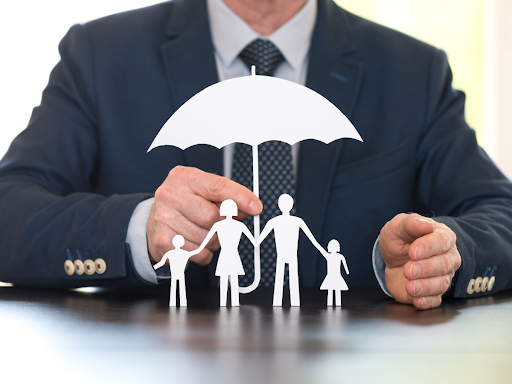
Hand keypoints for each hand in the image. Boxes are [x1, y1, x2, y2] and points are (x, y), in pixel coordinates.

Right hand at [147, 166, 261, 265]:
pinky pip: (198, 253)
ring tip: (204, 233)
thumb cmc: (185, 205)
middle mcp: (170, 195)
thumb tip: (251, 207)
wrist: (154, 222)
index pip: (218, 187)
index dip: (240, 198)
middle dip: (222, 224)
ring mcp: (163, 219)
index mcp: (184, 177)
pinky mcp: (162, 242)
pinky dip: (204, 253)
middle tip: (219, 224)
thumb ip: (229, 198)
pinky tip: (195, 243)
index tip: (255, 207)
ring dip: (214, 241)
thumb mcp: (205, 192)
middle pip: (213, 217)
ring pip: (207, 238)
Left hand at [379, 213, 460, 309]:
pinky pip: (435, 300)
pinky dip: (427, 302)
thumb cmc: (400, 238)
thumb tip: (425, 225)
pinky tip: (416, 301)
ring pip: (441, 284)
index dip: (428, 247)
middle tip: (408, 270)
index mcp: (441, 236)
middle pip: (443, 264)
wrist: (393, 257)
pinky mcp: (433, 293)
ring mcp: (442, 276)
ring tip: (410, 286)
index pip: (441, 241)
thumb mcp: (399, 226)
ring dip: (425, 287)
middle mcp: (447, 257)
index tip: (412, 252)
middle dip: (425, 268)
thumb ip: (411, 223)